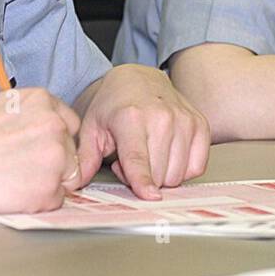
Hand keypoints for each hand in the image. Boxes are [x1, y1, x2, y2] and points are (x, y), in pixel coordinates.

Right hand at [0, 88, 81, 213]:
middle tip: (21, 166)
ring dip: (48, 179)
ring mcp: (55, 158)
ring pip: (67, 174)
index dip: (54, 138)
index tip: (37, 148)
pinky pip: (57, 198)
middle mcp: (54, 125)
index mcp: (42, 101)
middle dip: (53, 159)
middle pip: (70, 148)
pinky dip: (40, 200)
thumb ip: (32, 112)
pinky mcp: (50, 189)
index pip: (68, 122)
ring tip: (16, 178)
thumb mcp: (2, 105)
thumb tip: (47, 123)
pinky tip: (16, 192)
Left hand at [75, 65, 209, 198]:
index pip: (139, 158)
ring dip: (162, 174)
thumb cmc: (114, 105)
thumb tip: (74, 182)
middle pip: (158, 174)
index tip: (150, 196)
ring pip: (177, 175)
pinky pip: (196, 167)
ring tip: (148, 155)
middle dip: (143, 178)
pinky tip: (168, 156)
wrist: (139, 78)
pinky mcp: (200, 125)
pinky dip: (182, 169)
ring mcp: (185, 120)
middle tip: (132, 160)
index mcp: (131, 117)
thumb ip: (85, 158)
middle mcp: (163, 117)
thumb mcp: (92, 128)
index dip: (143, 181)